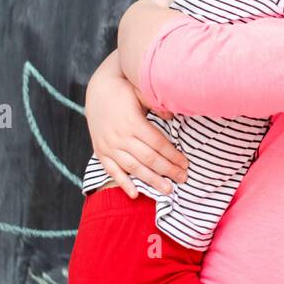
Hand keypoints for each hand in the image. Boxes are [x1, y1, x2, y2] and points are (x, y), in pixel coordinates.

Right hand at [86, 50, 189, 197]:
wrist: (97, 89)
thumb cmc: (125, 90)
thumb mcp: (141, 91)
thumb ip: (157, 104)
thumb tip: (172, 116)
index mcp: (133, 122)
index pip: (158, 144)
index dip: (173, 156)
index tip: (185, 163)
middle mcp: (120, 136)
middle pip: (148, 158)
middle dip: (168, 170)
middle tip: (183, 179)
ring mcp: (109, 145)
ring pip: (133, 167)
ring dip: (151, 180)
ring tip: (167, 190)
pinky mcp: (100, 151)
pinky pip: (112, 170)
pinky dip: (123, 183)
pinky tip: (135, 194)